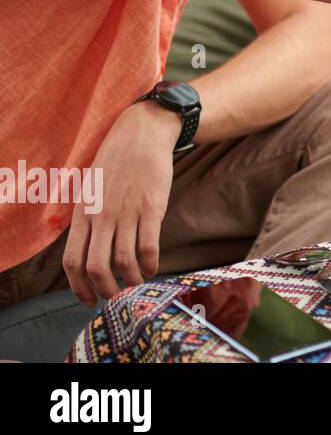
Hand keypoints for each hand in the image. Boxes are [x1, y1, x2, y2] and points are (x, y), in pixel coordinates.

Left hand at [63, 101, 176, 304]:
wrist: (141, 136)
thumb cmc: (116, 164)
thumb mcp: (91, 191)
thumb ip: (89, 220)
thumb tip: (87, 250)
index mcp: (84, 214)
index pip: (72, 261)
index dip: (78, 287)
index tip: (89, 298)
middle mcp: (102, 217)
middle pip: (96, 267)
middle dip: (106, 289)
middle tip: (116, 294)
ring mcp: (127, 213)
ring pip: (123, 261)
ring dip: (131, 279)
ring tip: (137, 281)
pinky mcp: (151, 208)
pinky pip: (148, 246)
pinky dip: (151, 264)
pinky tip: (153, 267)